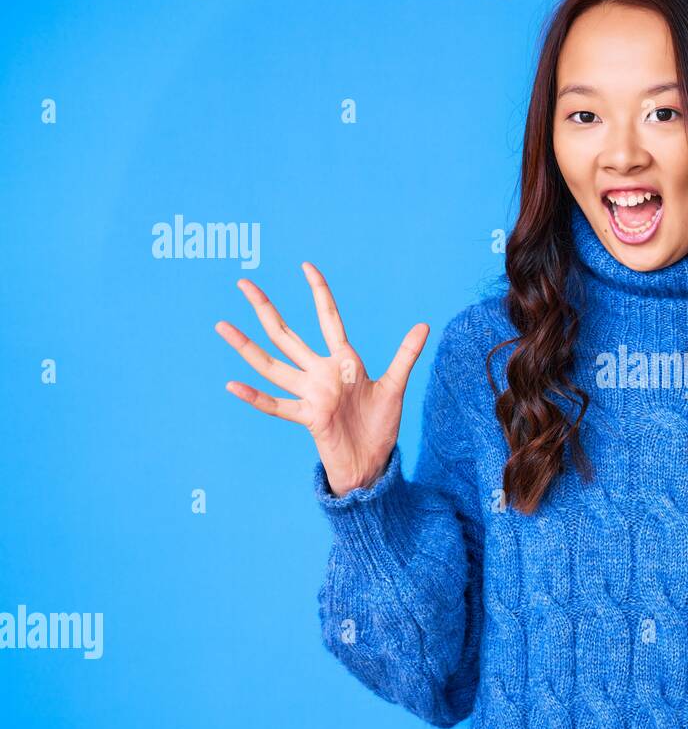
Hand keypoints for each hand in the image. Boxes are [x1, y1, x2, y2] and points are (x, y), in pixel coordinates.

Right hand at [214, 262, 429, 494]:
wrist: (373, 462)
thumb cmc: (380, 425)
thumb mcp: (395, 385)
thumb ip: (406, 355)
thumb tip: (425, 324)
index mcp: (343, 361)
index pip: (327, 319)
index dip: (319, 292)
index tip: (306, 265)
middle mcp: (321, 374)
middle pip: (287, 334)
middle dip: (265, 309)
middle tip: (242, 282)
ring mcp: (311, 395)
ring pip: (272, 365)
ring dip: (247, 347)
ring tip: (222, 325)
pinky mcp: (309, 418)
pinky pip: (277, 406)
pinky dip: (256, 398)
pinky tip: (232, 385)